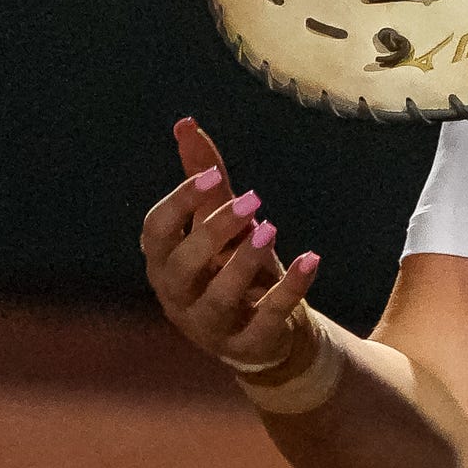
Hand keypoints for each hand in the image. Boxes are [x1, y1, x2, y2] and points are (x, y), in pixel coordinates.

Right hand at [141, 117, 320, 372]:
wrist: (268, 333)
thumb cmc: (232, 268)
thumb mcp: (220, 224)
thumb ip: (205, 179)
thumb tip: (185, 124)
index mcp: (165, 263)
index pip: (155, 233)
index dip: (178, 204)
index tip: (211, 176)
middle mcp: (179, 297)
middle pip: (181, 266)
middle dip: (212, 231)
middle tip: (253, 200)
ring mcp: (212, 326)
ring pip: (218, 298)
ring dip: (244, 262)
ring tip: (271, 228)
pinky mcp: (251, 344)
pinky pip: (267, 319)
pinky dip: (290, 289)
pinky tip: (312, 258)